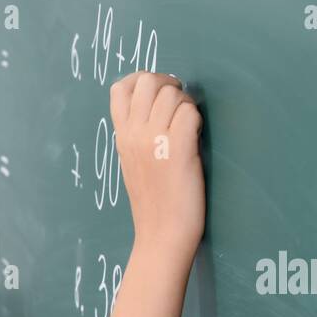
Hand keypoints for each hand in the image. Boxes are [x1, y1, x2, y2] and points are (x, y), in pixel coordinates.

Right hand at [109, 71, 203, 259]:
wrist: (161, 235)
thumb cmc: (152, 203)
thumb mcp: (132, 164)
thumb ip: (136, 135)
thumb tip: (154, 108)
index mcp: (121, 137)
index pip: (120, 88)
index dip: (142, 81)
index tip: (157, 95)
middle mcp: (134, 135)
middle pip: (147, 80)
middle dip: (168, 86)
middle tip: (178, 107)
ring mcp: (154, 141)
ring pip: (172, 94)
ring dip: (186, 104)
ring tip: (188, 128)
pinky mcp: (178, 150)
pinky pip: (190, 112)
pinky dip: (196, 121)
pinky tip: (195, 139)